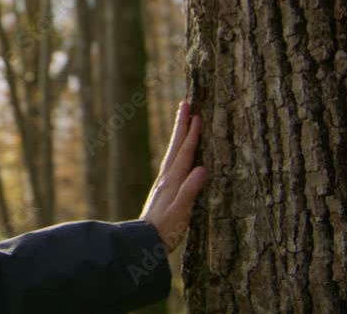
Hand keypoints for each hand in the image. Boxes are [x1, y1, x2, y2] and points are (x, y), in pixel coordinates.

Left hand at [139, 101, 206, 252]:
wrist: (144, 243)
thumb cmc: (165, 230)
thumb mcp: (181, 212)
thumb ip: (190, 191)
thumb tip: (203, 168)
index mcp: (172, 181)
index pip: (185, 153)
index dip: (192, 135)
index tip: (197, 115)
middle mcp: (166, 178)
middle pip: (176, 146)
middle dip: (182, 125)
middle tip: (186, 104)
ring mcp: (164, 183)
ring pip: (174, 153)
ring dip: (179, 135)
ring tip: (184, 120)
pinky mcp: (164, 190)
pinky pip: (173, 163)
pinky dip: (179, 152)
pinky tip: (180, 153)